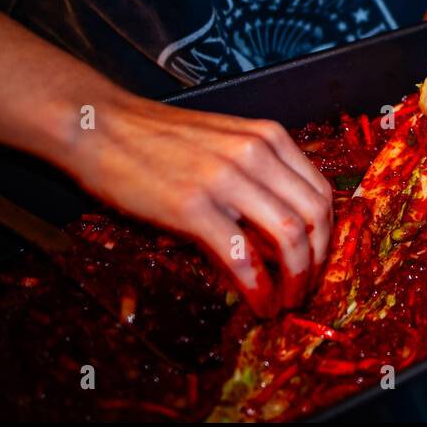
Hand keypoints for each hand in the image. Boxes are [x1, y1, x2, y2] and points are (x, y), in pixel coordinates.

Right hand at [64, 93, 332, 317]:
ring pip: (291, 236)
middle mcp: (256, 153)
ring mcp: (225, 178)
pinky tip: (258, 300)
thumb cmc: (157, 138)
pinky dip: (258, 286)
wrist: (98, 125)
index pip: (321, 191)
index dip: (328, 234)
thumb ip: (257, 176)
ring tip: (286, 301)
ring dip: (296, 278)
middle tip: (306, 289)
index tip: (318, 260)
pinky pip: (242, 253)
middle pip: (316, 216)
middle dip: (319, 262)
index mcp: (268, 137)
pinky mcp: (192, 206)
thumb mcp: (224, 143)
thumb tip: (279, 230)